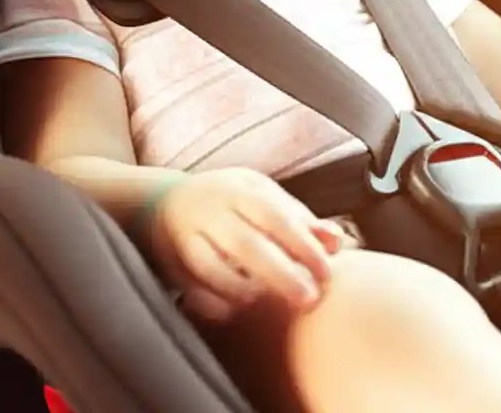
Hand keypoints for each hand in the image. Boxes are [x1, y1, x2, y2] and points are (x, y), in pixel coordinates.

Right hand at [143, 168, 357, 323]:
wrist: (163, 202)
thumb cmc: (232, 203)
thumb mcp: (265, 198)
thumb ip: (301, 221)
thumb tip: (337, 243)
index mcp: (241, 190)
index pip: (276, 217)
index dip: (303, 247)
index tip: (326, 274)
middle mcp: (211, 210)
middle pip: (246, 245)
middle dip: (280, 275)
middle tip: (308, 301)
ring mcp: (185, 235)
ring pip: (211, 266)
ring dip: (241, 289)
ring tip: (266, 304)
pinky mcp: (169, 261)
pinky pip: (188, 286)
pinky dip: (211, 301)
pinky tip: (233, 311)